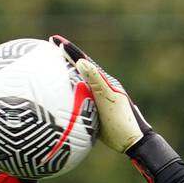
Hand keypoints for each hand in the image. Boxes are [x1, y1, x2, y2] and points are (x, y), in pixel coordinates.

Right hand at [49, 34, 147, 153]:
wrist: (132, 143)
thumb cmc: (121, 121)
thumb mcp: (107, 99)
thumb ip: (95, 81)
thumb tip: (80, 61)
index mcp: (103, 81)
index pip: (83, 61)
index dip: (69, 50)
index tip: (54, 39)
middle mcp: (99, 87)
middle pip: (80, 69)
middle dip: (66, 57)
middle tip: (51, 46)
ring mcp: (96, 100)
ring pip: (78, 84)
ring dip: (66, 75)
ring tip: (52, 67)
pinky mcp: (94, 112)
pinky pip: (77, 99)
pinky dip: (68, 94)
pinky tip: (59, 98)